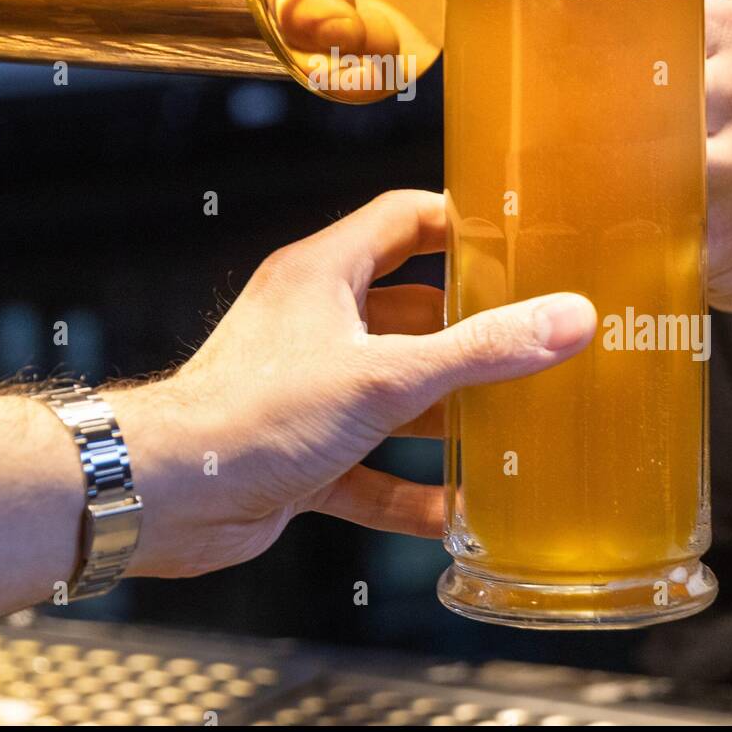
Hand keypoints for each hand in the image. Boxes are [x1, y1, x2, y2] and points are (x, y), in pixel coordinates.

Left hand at [118, 190, 595, 576]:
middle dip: (469, 331)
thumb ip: (479, 351)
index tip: (521, 238)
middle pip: (409, 311)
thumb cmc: (252, 413)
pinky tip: (456, 510)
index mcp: (325, 275)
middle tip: (535, 340)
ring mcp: (307, 389)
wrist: (166, 493)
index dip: (461, 223)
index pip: (404, 221)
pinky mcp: (300, 452)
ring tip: (513, 426)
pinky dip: (409, 486)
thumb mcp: (385, 376)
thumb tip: (565, 317)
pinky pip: (369, 466)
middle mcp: (315, 323)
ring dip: (446, 413)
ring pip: (393, 392)